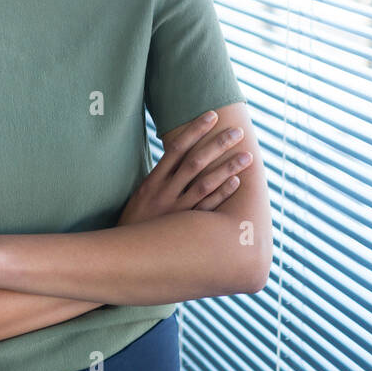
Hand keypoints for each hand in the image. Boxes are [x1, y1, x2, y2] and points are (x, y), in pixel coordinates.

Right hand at [119, 111, 251, 226]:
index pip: (176, 149)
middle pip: (195, 163)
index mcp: (152, 182)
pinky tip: (236, 182)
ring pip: (205, 184)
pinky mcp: (185, 229)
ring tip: (247, 156)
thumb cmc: (137, 223)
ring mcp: (175, 211)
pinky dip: (221, 194)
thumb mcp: (142, 196)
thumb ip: (160, 178)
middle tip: (238, 132)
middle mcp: (164, 193)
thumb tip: (178, 157)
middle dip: (217, 145)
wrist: (124, 255)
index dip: (195, 131)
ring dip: (228, 169)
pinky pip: (207, 208)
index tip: (212, 115)